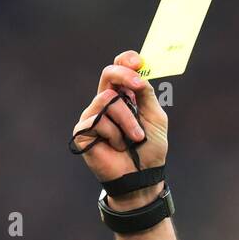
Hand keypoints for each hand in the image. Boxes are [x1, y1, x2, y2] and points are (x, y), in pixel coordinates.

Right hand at [71, 50, 167, 187]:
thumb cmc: (150, 150)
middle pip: (108, 74)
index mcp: (123, 97)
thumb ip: (147, 95)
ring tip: (134, 138)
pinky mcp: (83, 130)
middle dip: (124, 76)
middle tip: (138, 86)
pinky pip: (98, 120)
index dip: (126, 61)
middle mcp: (106, 103)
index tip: (138, 62)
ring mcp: (93, 115)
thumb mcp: (155, 118)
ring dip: (127, 119)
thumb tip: (139, 74)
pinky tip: (117, 147)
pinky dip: (114, 134)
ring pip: (108, 99)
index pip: (119, 69)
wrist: (142, 178)